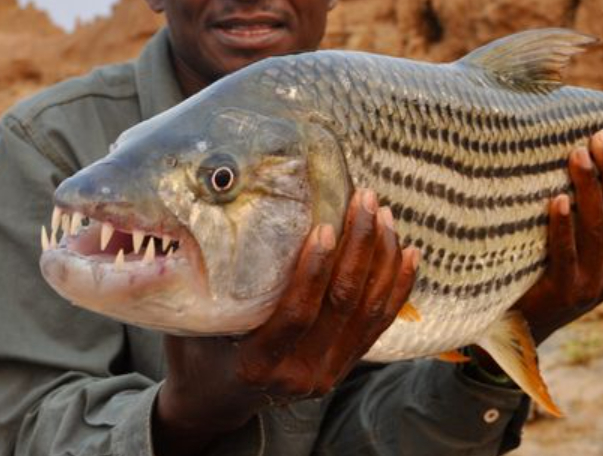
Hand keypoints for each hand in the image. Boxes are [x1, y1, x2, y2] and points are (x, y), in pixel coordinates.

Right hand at [153, 189, 418, 454]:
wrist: (215, 401)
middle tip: (365, 201)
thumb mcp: (194, 323)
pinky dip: (396, 287)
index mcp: (257, 363)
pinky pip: (378, 325)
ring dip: (381, 260)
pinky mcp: (343, 367)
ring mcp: (326, 373)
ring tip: (386, 216)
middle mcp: (298, 373)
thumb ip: (211, 285)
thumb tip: (219, 220)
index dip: (314, 270)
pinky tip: (407, 253)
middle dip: (359, 248)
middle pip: (342, 306)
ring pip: (366, 313)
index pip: (296, 314)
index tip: (326, 227)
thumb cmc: (199, 352)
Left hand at [511, 130, 602, 345]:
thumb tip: (594, 167)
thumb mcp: (578, 253)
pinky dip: (562, 225)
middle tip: (599, 137)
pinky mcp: (562, 293)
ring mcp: (590, 285)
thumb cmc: (545, 278)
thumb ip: (592, 220)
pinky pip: (565, 254)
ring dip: (589, 188)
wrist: (519, 330)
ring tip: (577, 155)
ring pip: (597, 229)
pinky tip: (556, 199)